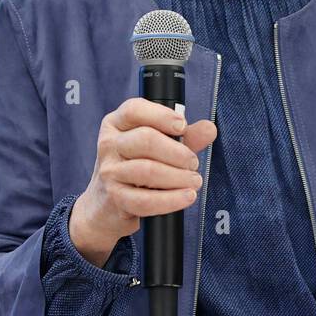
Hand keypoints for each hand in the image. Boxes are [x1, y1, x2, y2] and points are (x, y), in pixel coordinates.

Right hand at [71, 97, 216, 267]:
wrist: (106, 205)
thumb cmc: (135, 169)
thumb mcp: (158, 147)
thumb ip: (185, 137)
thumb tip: (209, 129)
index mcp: (116, 123)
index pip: (135, 110)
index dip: (162, 116)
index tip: (183, 126)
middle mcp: (109, 144)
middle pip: (146, 139)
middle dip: (177, 152)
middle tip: (193, 163)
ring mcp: (109, 172)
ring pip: (147, 170)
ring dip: (178, 177)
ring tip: (193, 181)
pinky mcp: (114, 198)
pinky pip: (145, 200)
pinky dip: (171, 200)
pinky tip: (186, 197)